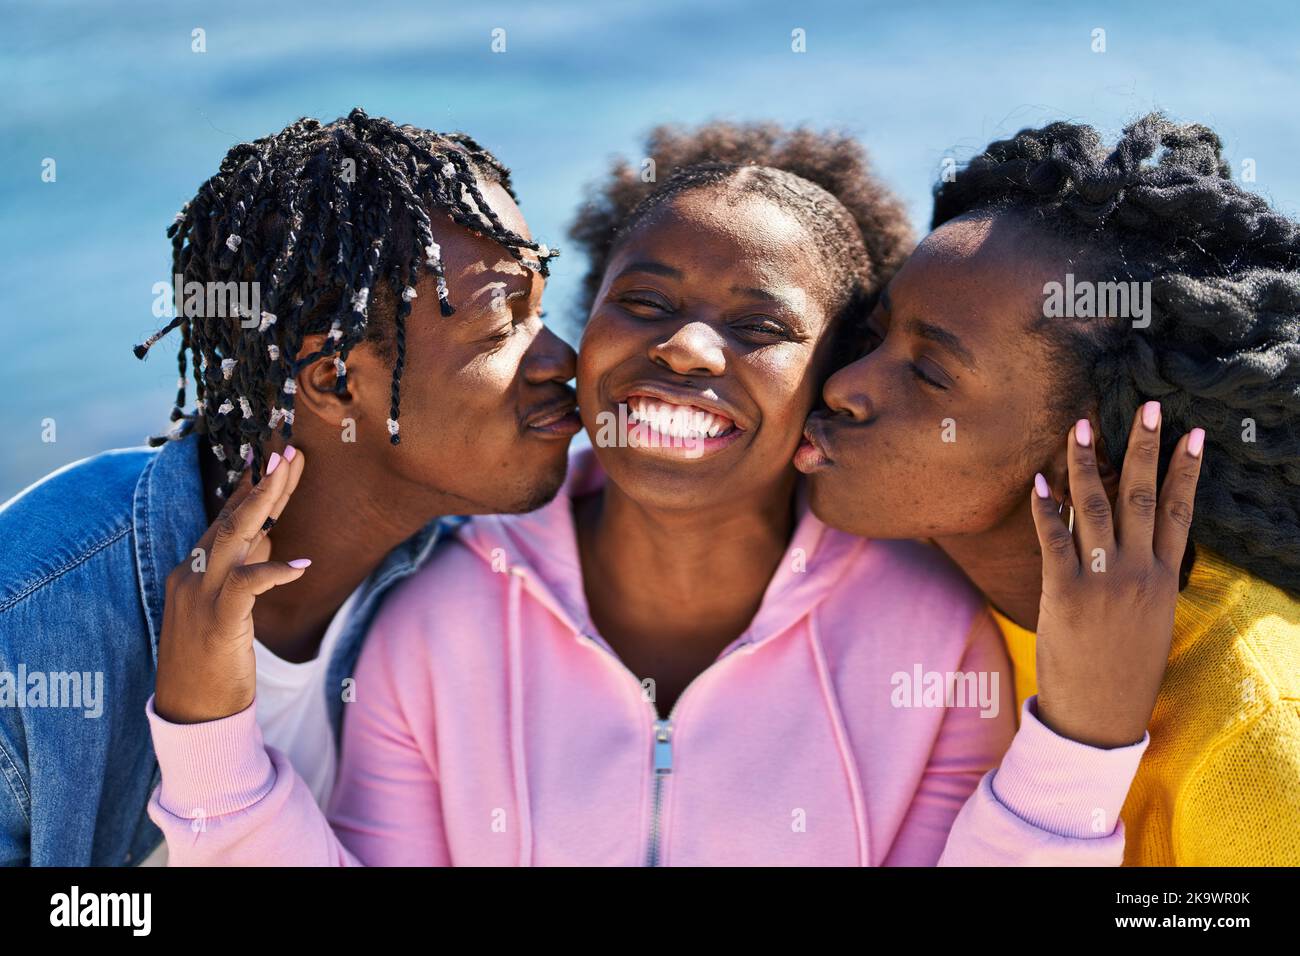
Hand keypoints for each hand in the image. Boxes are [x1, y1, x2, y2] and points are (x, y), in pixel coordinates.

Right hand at [155, 446, 308, 723]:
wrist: (191, 712)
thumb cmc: (214, 661)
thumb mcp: (231, 606)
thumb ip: (245, 569)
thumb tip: (268, 536)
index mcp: (196, 569)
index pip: (228, 519)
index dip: (253, 487)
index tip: (276, 458)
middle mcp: (193, 574)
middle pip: (232, 518)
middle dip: (262, 483)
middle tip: (288, 451)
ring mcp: (201, 595)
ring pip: (233, 537)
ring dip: (263, 503)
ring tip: (287, 473)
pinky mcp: (217, 620)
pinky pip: (247, 586)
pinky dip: (274, 572)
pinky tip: (302, 566)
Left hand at [1029, 403, 1203, 748]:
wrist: (1100, 716)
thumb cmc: (1124, 669)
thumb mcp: (1152, 621)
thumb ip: (1147, 579)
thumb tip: (1139, 546)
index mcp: (1164, 580)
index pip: (1178, 512)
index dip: (1185, 470)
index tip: (1192, 434)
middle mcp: (1137, 574)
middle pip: (1142, 497)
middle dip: (1144, 449)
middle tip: (1148, 407)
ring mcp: (1101, 582)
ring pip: (1096, 509)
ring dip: (1086, 463)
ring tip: (1080, 425)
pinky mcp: (1063, 594)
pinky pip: (1053, 539)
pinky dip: (1045, 508)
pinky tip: (1039, 480)